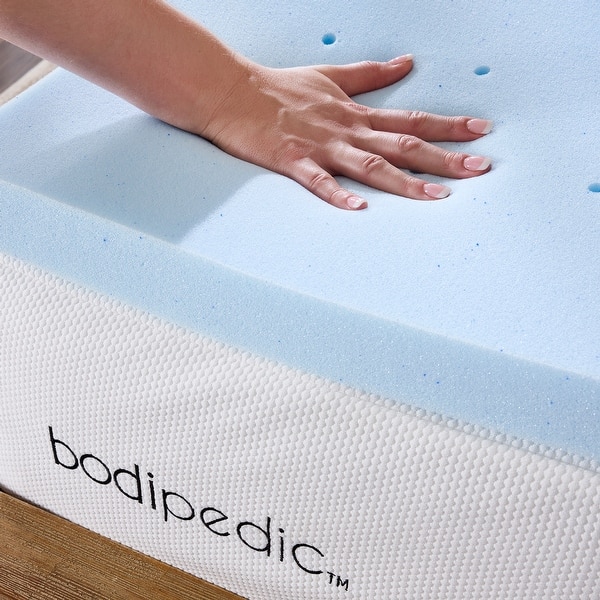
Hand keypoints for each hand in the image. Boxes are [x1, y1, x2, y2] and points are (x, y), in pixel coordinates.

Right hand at [200, 55, 492, 209]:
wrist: (232, 91)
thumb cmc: (279, 87)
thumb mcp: (331, 75)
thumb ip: (371, 74)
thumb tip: (406, 63)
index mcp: (355, 113)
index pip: (411, 120)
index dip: (448, 126)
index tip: (480, 132)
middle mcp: (346, 129)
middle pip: (402, 145)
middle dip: (443, 157)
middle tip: (479, 169)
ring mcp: (321, 146)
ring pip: (370, 165)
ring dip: (405, 181)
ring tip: (438, 196)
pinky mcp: (293, 161)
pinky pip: (319, 181)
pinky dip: (338, 194)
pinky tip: (360, 209)